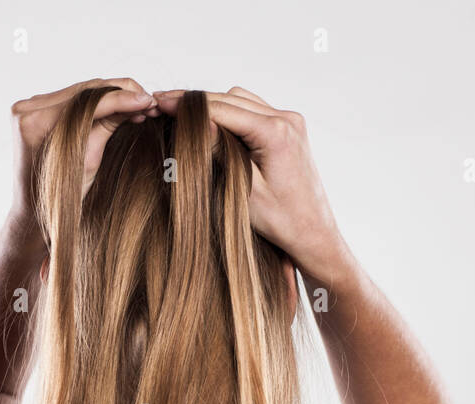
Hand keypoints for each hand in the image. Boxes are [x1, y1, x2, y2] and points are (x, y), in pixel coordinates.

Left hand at [8, 78, 158, 233]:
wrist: (35, 212)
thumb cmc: (59, 199)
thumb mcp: (89, 162)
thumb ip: (107, 127)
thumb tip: (138, 104)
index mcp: (35, 124)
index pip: (87, 101)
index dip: (121, 99)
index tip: (147, 101)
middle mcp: (28, 108)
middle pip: (85, 89)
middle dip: (120, 93)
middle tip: (148, 101)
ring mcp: (29, 106)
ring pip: (82, 90)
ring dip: (112, 94)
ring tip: (139, 104)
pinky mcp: (36, 108)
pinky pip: (74, 97)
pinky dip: (99, 100)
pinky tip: (120, 105)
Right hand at [152, 87, 349, 283]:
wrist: (314, 233)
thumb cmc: (282, 221)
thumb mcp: (243, 190)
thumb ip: (220, 153)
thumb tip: (194, 123)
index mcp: (276, 132)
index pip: (222, 108)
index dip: (187, 105)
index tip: (160, 101)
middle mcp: (286, 119)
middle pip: (231, 98)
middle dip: (196, 102)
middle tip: (163, 102)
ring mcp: (290, 122)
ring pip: (241, 100)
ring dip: (214, 105)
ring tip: (182, 113)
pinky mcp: (290, 129)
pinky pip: (254, 111)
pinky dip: (232, 113)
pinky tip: (211, 123)